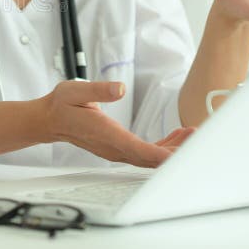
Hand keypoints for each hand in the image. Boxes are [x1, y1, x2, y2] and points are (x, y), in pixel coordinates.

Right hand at [40, 81, 194, 167]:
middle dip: (175, 153)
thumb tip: (118, 89)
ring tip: (191, 136)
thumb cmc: (62, 105)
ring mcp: (116, 151)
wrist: (50, 119)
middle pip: (150, 159)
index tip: (181, 156)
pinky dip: (162, 148)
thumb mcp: (76, 90)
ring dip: (172, 151)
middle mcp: (113, 148)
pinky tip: (175, 138)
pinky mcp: (119, 148)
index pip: (139, 150)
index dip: (161, 155)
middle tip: (199, 140)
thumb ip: (98, 90)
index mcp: (106, 134)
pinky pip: (145, 153)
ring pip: (149, 158)